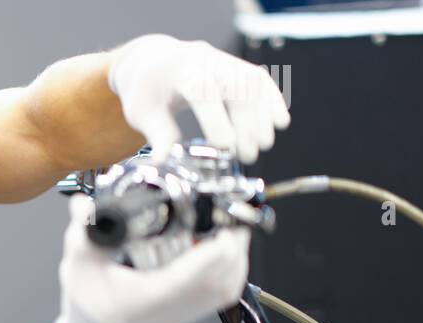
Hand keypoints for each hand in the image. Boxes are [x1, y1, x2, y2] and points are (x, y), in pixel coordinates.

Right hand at [53, 195, 250, 322]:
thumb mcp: (80, 265)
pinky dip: (233, 270)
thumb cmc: (90, 307)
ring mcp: (188, 312)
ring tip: (229, 228)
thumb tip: (83, 204)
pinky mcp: (193, 311)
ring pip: (230, 286)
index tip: (222, 221)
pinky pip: (226, 292)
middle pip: (223, 278)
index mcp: (152, 297)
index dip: (217, 247)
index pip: (197, 274)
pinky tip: (226, 252)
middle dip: (233, 243)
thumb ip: (84, 231)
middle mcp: (176, 307)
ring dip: (236, 256)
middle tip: (227, 215)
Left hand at [108, 34, 290, 163]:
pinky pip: (261, 80)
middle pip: (235, 87)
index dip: (217, 120)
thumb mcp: (142, 112)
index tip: (225, 148)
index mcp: (179, 71)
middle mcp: (205, 61)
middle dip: (246, 122)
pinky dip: (273, 100)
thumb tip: (163, 162)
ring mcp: (224, 61)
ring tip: (263, 145)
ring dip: (263, 115)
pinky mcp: (237, 66)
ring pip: (253, 83)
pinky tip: (280, 122)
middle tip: (248, 155)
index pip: (203, 92)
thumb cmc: (147, 89)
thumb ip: (157, 134)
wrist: (154, 61)